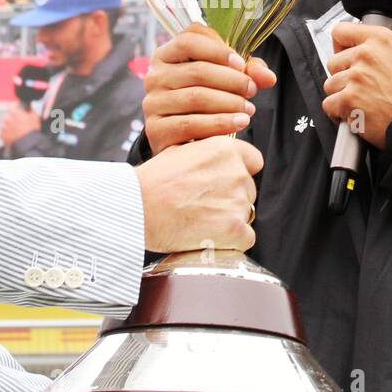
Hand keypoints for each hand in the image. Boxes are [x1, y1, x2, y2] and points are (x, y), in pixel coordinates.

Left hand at [0, 105, 40, 145]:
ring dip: (10, 126)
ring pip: (6, 124)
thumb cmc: (31, 130)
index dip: (17, 108)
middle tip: (20, 123)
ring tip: (17, 131)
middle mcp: (6, 118)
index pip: (12, 106)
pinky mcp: (2, 135)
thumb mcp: (35, 117)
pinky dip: (8, 133)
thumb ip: (31, 109)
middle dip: (13, 118)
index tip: (19, 111)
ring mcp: (3, 127)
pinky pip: (4, 132)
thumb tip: (30, 106)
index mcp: (14, 112)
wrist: (27, 144)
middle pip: (9, 115)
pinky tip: (14, 135)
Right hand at [135, 135, 262, 251]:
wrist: (138, 207)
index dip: (240, 173)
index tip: (226, 182)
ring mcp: (238, 202)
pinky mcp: (235, 229)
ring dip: (229, 220)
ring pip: (245, 214)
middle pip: (248, 190)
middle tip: (204, 206)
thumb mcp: (180, 150)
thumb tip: (214, 160)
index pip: (254, 161)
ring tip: (200, 221)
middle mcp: (237, 173)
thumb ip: (206, 152)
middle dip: (231, 198)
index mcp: (226, 149)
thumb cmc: (152, 181)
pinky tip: (208, 236)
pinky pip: (245, 238)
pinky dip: (230, 242)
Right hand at [143, 23, 276, 154]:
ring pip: (196, 97)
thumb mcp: (223, 77)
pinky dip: (219, 123)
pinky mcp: (156, 130)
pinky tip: (238, 123)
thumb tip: (267, 76)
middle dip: (231, 80)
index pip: (188, 41)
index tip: (241, 63)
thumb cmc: (203, 98)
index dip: (218, 50)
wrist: (181, 138)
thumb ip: (246, 70)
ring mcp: (153, 103)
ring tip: (249, 109)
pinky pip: (190, 124)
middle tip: (252, 90)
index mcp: (166, 54)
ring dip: (229, 103)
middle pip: (197, 71)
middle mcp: (155, 76)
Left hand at [322, 22, 391, 149]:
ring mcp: (356, 77)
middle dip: (343, 77)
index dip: (340, 47)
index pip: (340, 31)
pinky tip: (356, 113)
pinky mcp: (349, 99)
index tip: (345, 57)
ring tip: (362, 101)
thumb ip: (374, 47)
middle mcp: (367, 54)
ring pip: (330, 85)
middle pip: (333, 62)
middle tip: (362, 87)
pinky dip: (338, 113)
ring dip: (341, 96)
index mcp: (380, 39)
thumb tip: (350, 48)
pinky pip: (329, 104)